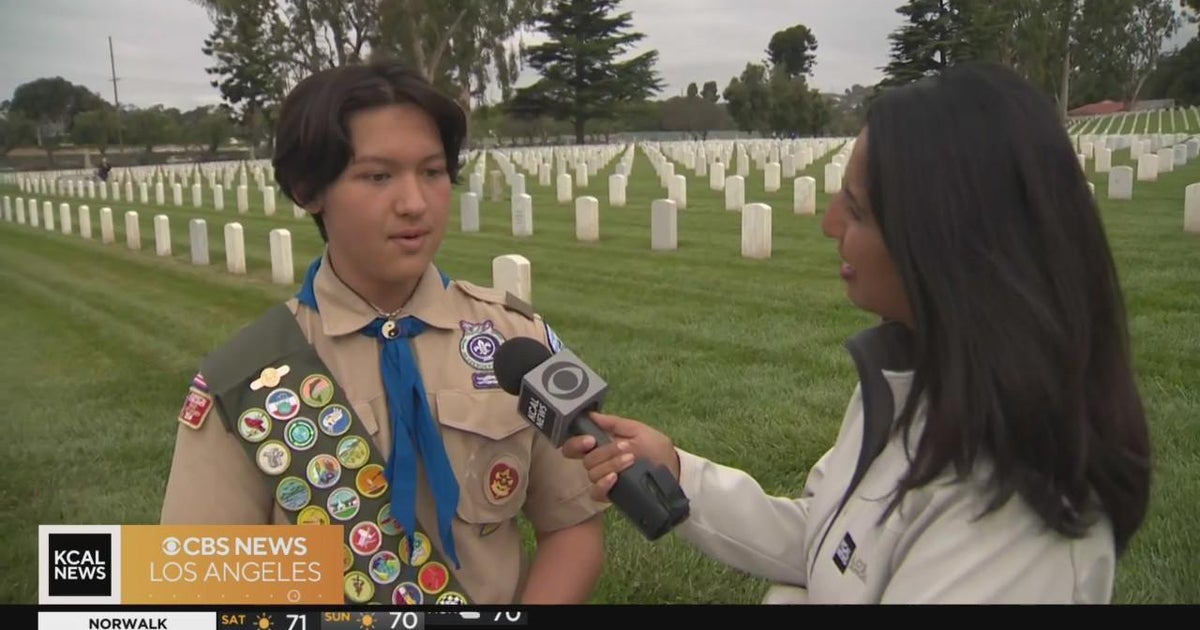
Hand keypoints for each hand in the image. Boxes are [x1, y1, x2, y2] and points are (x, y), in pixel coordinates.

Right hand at [561, 412, 680, 502]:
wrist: (675, 471)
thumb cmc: (656, 449)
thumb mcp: (638, 430)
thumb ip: (614, 423)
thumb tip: (592, 415)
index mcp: (602, 446)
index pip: (576, 446)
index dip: (576, 443)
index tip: (590, 440)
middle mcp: (600, 463)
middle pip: (586, 460)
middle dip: (605, 452)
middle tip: (625, 447)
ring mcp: (605, 480)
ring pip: (592, 474)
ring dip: (611, 464)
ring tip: (631, 459)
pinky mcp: (611, 495)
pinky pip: (596, 492)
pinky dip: (603, 484)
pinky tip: (615, 478)